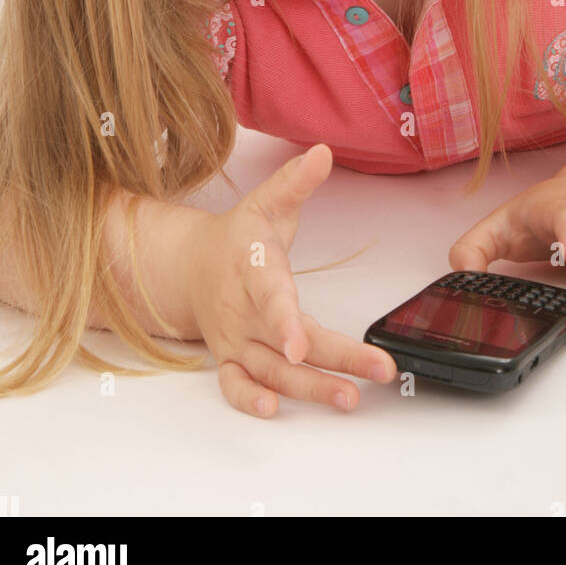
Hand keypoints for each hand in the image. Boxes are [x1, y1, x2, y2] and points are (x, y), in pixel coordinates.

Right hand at [181, 143, 397, 416]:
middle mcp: (242, 310)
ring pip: (271, 371)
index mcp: (252, 267)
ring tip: (350, 399)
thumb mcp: (266, 202)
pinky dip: (250, 401)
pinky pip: (237, 386)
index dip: (284, 322)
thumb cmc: (239, 237)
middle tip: (375, 370)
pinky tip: (276, 411)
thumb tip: (322, 153)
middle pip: (286, 342)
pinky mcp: (232, 360)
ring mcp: (236, 339)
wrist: (190, 267)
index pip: (271, 296)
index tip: (300, 344)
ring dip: (310, 389)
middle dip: (332, 360)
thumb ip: (295, 182)